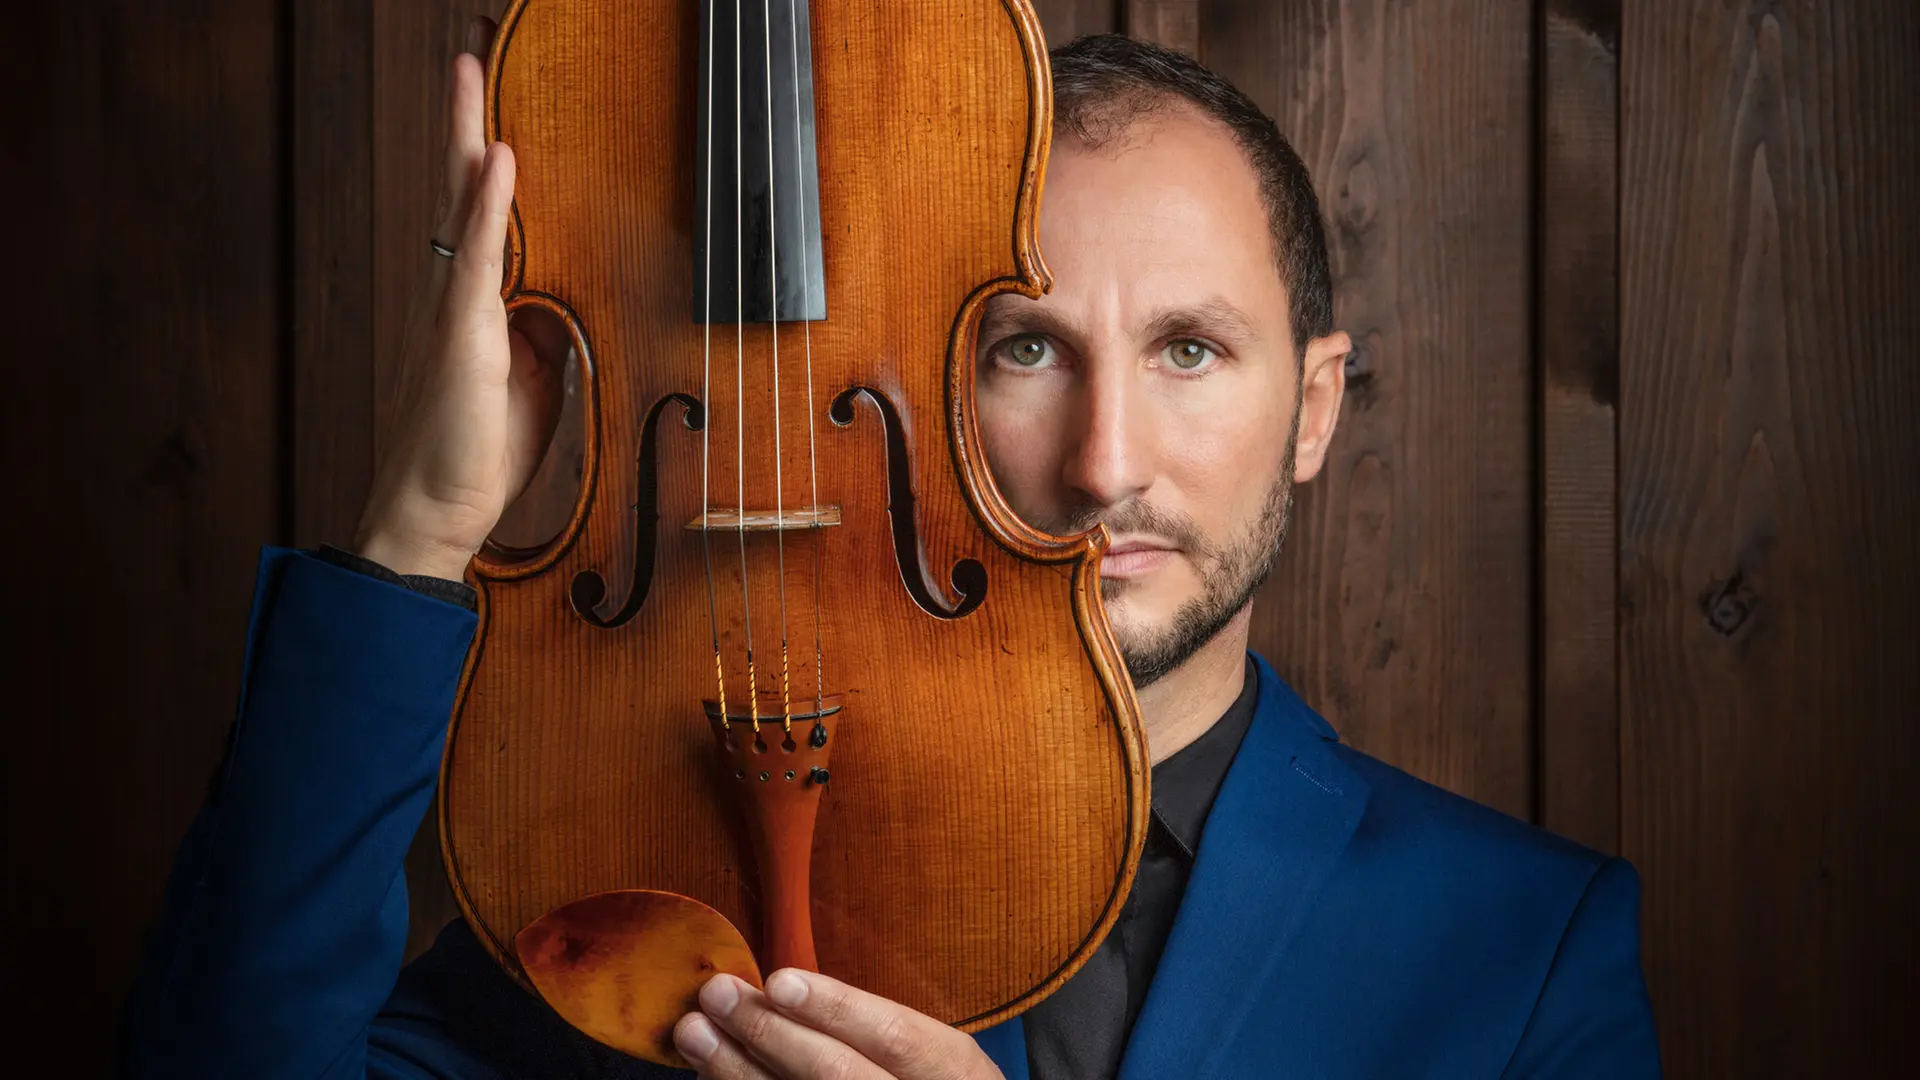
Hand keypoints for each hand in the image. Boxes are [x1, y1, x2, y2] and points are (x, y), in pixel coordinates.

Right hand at [353, 16, 567, 580]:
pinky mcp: (462, 339)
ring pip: (462, 210)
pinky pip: (475, 261)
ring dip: (468, 138)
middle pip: (463, 191)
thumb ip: (549, 337)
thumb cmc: (482, 454)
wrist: (440, 511)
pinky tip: (497, 160)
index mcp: (482, 307)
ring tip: (466, 73)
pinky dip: (487, 208)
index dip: (493, 160)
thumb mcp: (539, 385)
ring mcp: (457, 313)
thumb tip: (562, 306)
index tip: (497, 104)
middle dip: (465, 121)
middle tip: (462, 56)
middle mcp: (461, 297)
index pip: (487, 217)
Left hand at [673, 970, 1005, 1079]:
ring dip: (735, 1070)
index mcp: (955, 1075)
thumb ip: (874, 1033)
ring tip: (695, 1032)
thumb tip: (781, 991)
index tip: (779, 979)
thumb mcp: (933, 1061)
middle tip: (717, 995)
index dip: (836, 1008)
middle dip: (769, 1032)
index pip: (894, 1037)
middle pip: (835, 1075)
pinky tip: (712, 1078)